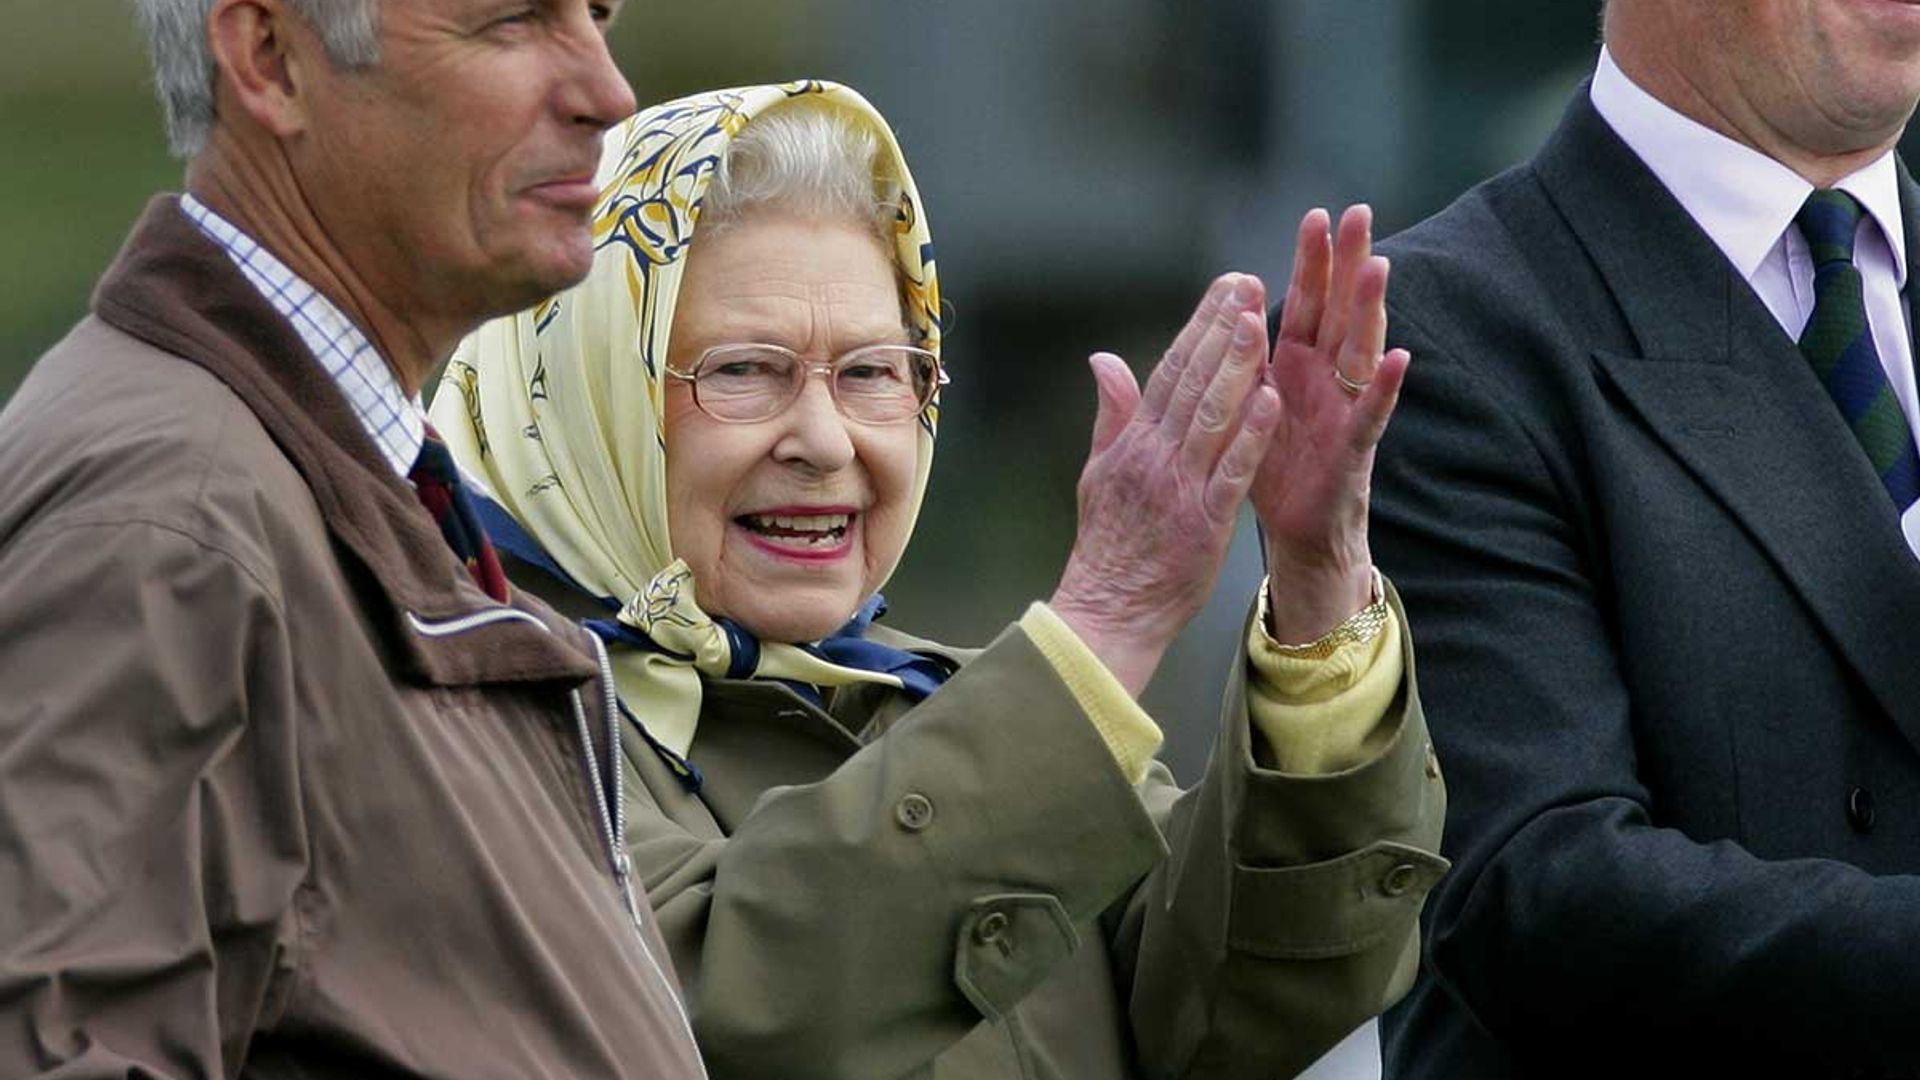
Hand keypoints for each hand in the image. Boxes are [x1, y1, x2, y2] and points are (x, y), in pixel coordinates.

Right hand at [1050, 273, 1280, 696]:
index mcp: (1134, 441)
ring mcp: (1179, 486)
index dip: (1198, 326)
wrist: (1110, 608)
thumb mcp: (1098, 471)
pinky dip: (1250, 434)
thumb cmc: (1109, 544)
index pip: (1168, 370)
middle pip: (1191, 381)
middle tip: (1249, 285)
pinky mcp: (1204, 520)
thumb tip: (1103, 360)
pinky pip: (1230, 470)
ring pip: (1211, 416)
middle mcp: (1155, 455)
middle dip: (1221, 329)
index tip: (1224, 289)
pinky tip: (1270, 399)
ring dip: (1237, 368)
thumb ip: (1111, 414)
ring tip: (1260, 323)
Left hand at [1253, 205, 1408, 641]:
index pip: (1307, 303)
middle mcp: (1328, 379)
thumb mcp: (1248, 402)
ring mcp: (1346, 410)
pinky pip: (1371, 414)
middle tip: (1358, 213)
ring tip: (1378, 266)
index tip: (1317, 214)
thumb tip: (1229, 301)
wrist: (1294, 531)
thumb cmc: (1272, 465)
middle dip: (1348, 264)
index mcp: (1296, 365)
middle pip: (1340, 311)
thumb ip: (1241, 355)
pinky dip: (1384, 387)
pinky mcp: (1353, 449)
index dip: (1312, 262)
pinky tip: (1399, 358)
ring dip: (1369, 310)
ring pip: (1360, 350)